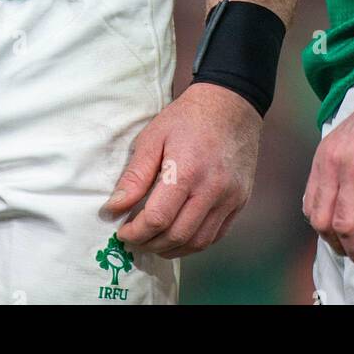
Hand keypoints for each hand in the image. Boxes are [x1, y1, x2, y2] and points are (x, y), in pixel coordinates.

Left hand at [101, 82, 261, 257]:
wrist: (231, 104)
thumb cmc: (187, 118)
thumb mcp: (154, 137)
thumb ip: (134, 175)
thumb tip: (114, 208)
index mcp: (187, 170)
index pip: (157, 219)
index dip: (135, 232)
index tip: (122, 232)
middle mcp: (212, 189)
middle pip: (177, 235)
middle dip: (149, 244)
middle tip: (134, 240)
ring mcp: (230, 197)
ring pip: (198, 242)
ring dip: (171, 249)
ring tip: (153, 242)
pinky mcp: (240, 201)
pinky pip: (216, 235)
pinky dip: (194, 243)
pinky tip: (178, 236)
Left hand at [302, 70, 353, 273]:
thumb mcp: (351, 142)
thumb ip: (344, 170)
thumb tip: (347, 205)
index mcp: (326, 157)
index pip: (311, 206)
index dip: (324, 233)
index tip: (340, 245)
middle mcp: (335, 164)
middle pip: (323, 222)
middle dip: (340, 249)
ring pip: (347, 225)